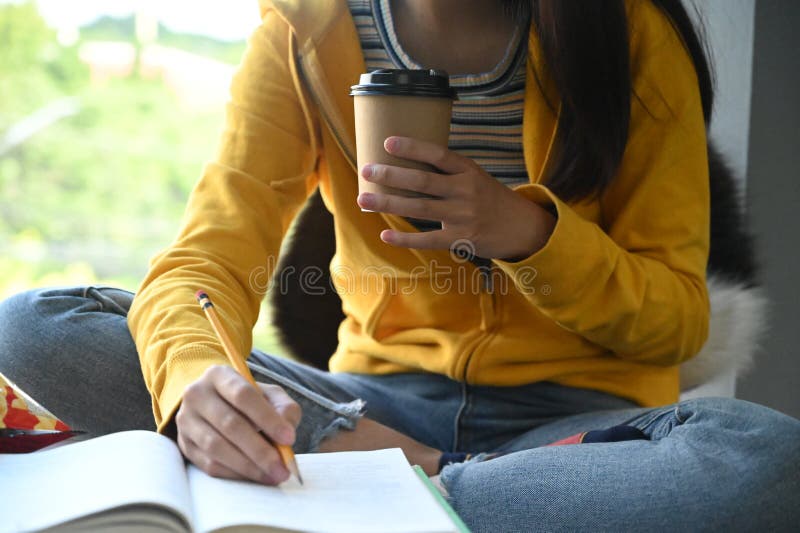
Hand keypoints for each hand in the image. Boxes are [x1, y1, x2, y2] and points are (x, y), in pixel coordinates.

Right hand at [176, 365, 300, 484]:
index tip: (289, 438)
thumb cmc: (250, 401)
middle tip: (282, 468)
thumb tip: (287, 429)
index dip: (268, 418)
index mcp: (219, 375)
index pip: (243, 396)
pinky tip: (255, 476)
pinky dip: (235, 474)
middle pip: (229, 424)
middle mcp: (196, 394)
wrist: (217, 406)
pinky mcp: (184, 445)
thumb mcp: (270, 395)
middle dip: (260, 450)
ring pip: (216, 447)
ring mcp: (186, 421)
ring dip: (248, 466)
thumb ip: (284, 408)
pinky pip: (209, 464)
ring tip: (272, 476)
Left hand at [356, 136, 555, 260]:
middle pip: (422, 182)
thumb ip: (448, 172)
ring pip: (419, 208)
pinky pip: (427, 239)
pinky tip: (386, 234)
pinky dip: (405, 238)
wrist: (522, 227)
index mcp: (468, 171)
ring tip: (363, 199)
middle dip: (391, 175)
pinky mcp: (460, 238)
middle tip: (366, 170)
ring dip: (388, 203)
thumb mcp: (475, 177)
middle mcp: (465, 191)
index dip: (412, 148)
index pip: (438, 155)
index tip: (387, 142)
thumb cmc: (490, 199)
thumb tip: (408, 164)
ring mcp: (462, 216)